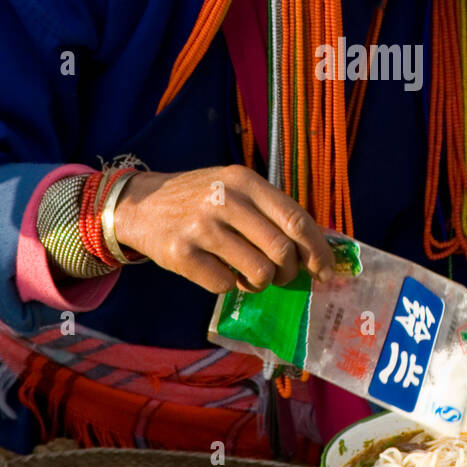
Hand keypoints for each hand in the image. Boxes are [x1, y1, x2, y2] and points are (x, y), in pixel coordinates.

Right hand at [113, 164, 335, 294]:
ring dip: (261, 282)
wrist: (141, 204)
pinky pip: (225, 285)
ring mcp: (202, 228)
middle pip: (282, 251)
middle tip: (283, 276)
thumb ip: (271, 211)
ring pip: (258, 273)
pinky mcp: (182, 255)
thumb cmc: (201, 198)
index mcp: (245, 181)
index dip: (317, 250)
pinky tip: (219, 270)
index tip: (325, 270)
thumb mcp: (235, 188)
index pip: (296, 221)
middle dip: (290, 272)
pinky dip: (229, 285)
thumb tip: (317, 247)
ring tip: (250, 274)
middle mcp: (225, 200)